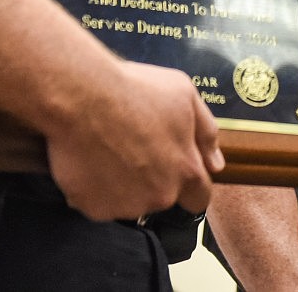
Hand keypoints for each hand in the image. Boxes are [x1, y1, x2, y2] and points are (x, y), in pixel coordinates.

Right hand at [44, 60, 221, 219]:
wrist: (81, 96)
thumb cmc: (135, 90)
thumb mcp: (185, 95)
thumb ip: (206, 133)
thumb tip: (216, 163)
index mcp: (186, 170)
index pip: (199, 197)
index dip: (189, 184)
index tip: (174, 169)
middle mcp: (160, 195)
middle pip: (162, 196)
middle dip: (153, 178)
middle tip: (133, 146)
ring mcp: (126, 205)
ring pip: (129, 201)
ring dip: (123, 184)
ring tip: (108, 149)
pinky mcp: (94, 208)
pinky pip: (97, 202)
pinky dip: (94, 188)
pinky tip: (89, 160)